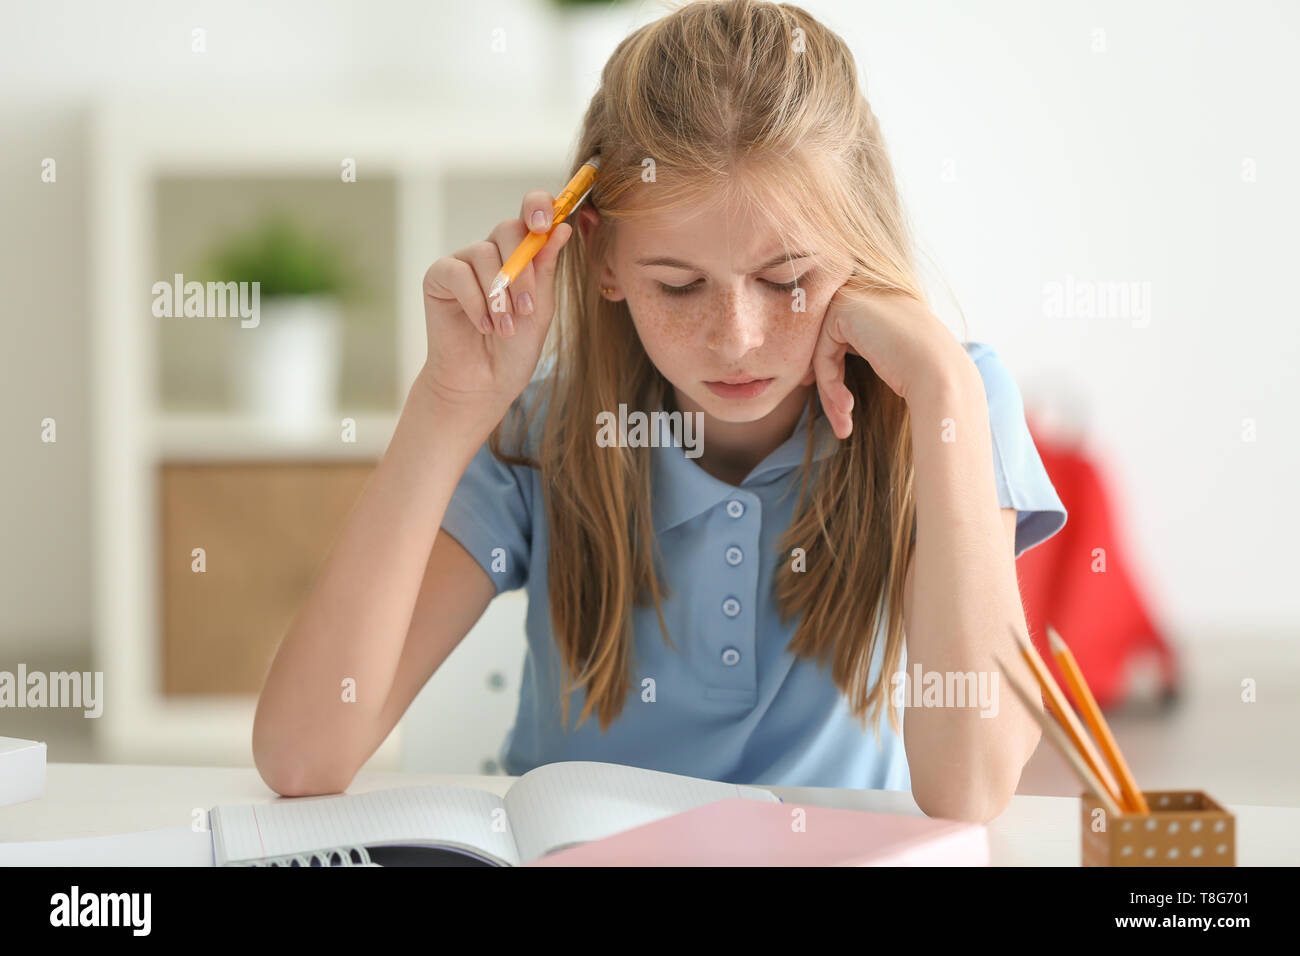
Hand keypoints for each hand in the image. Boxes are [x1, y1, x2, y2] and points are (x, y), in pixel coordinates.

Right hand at [419, 189, 572, 424]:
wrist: (484, 383)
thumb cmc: (515, 348)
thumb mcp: (540, 308)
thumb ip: (546, 269)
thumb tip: (562, 228)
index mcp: (522, 254)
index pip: (530, 213)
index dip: (538, 206)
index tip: (545, 224)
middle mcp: (492, 252)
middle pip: (507, 229)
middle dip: (521, 270)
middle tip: (527, 309)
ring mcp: (464, 263)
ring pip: (483, 253)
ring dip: (498, 295)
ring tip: (505, 329)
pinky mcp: (438, 277)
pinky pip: (457, 273)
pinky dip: (475, 301)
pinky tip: (483, 326)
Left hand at [810, 286, 969, 438]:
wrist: (940, 374)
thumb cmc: (921, 375)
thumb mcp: (885, 358)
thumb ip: (857, 350)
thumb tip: (812, 370)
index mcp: (880, 299)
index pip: (843, 340)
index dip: (835, 377)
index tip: (839, 409)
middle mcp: (867, 289)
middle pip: (830, 345)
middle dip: (830, 388)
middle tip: (842, 423)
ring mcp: (855, 294)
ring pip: (823, 351)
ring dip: (830, 391)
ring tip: (845, 423)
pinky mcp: (844, 307)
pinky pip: (823, 352)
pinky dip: (830, 382)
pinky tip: (847, 406)